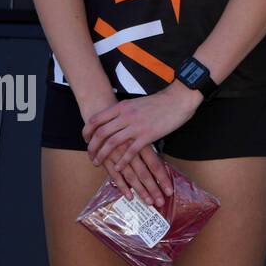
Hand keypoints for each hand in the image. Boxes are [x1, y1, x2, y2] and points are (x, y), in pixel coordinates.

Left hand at [78, 90, 174, 207]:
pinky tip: (118, 167)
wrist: (179, 99)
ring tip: (98, 163)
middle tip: (90, 155)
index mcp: (122, 106)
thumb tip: (114, 120)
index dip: (87, 131)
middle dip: (92, 147)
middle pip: (101, 133)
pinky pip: (130, 151)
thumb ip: (124, 111)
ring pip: (111, 143)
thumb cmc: (160, 101)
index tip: (86, 139)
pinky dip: (122, 161)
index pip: (96, 120)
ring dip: (102, 155)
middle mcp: (126, 116)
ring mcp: (136, 126)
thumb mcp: (136, 102)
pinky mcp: (147, 136)